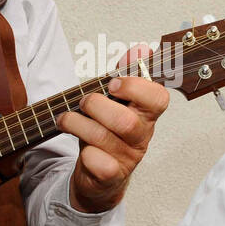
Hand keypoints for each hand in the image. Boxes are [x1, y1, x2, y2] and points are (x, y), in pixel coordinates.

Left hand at [57, 43, 169, 212]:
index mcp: (145, 115)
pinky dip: (84, 153)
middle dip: (96, 106)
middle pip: (125, 121)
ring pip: (103, 138)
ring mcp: (127, 158)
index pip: (158, 99)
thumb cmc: (107, 134)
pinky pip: (98, 163)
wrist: (99, 176)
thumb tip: (142, 49)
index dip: (136, 88)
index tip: (113, 84)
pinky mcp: (110, 176)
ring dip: (77, 124)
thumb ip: (127, 75)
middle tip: (83, 102)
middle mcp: (140, 137)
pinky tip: (79, 148)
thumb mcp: (116, 103)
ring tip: (66, 119)